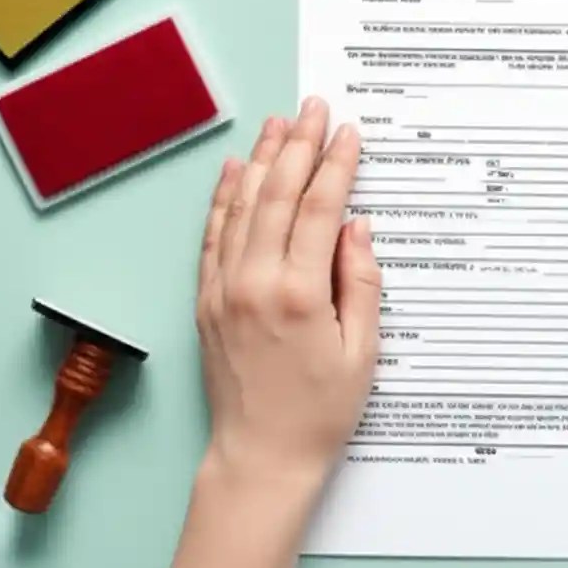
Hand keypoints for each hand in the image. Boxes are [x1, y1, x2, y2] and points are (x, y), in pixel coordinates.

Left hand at [195, 96, 379, 480]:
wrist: (260, 457)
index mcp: (300, 294)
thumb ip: (360, 282)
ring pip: (242, 207)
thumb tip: (356, 227)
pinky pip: (213, 236)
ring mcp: (224, 290)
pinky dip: (224, 198)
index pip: (318, 209)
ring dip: (262, 160)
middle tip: (314, 109)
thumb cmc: (318, 413)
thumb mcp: (361, 352)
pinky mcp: (205, 302)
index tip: (348, 134)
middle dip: (299, 146)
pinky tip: (236, 170)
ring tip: (278, 124)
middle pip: (277, 195)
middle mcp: (255, 283)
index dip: (336, 166)